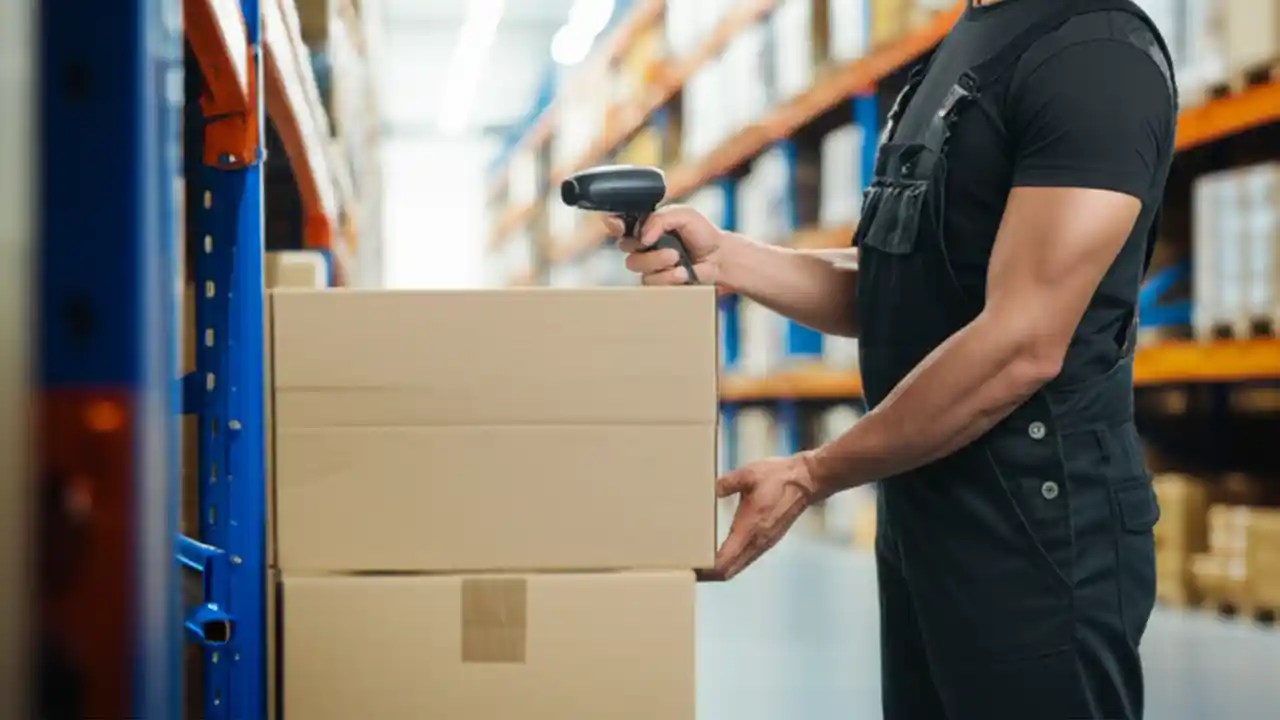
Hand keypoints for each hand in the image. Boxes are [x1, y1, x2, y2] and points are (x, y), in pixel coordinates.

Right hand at [598, 205, 734, 285]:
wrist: (718, 258)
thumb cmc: (702, 234)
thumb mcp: (683, 214)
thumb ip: (660, 218)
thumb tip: (643, 235)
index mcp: (646, 225)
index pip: (619, 222)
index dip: (613, 223)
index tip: (618, 225)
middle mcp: (643, 244)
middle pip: (624, 246)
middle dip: (643, 245)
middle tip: (665, 245)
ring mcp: (648, 264)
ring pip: (635, 265)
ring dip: (658, 261)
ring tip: (678, 258)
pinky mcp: (656, 282)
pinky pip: (649, 282)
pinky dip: (668, 277)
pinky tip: (682, 273)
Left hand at [704, 453, 825, 580]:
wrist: (806, 481)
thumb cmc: (778, 476)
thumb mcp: (748, 474)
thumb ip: (727, 483)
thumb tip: (712, 489)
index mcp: (749, 528)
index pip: (725, 561)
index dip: (707, 570)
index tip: (692, 568)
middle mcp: (757, 541)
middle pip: (729, 570)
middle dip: (710, 574)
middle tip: (691, 569)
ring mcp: (764, 543)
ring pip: (738, 566)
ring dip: (721, 569)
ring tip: (701, 564)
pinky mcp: (768, 539)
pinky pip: (746, 559)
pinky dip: (732, 562)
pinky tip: (722, 554)